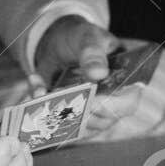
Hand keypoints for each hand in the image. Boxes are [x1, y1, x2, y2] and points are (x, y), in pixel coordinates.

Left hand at [31, 16, 154, 138]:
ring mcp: (89, 111)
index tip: (91, 100)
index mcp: (124, 80)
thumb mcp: (88, 38)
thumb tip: (99, 73)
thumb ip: (92, 53)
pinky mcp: (69, 115)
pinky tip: (36, 87)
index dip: (111, 107)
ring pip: (78, 128)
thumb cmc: (81, 37)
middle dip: (78, 112)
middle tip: (61, 96)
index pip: (127, 103)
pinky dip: (42, 108)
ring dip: (57, 112)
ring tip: (42, 90)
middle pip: (101, 122)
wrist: (58, 40)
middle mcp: (110, 101)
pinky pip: (56, 123)